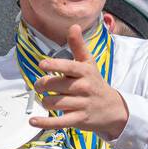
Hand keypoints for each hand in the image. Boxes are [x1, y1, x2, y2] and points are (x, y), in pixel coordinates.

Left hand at [32, 25, 130, 139]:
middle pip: (55, 85)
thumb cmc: (96, 83)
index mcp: (85, 72)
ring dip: (45, 102)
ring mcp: (81, 104)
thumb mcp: (89, 64)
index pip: (69, 67)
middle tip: (39, 85)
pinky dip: (44, 122)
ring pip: (54, 103)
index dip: (54, 65)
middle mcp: (84, 87)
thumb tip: (73, 26)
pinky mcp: (79, 120)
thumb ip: (78, 46)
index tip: (42, 65)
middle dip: (42, 85)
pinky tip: (33, 121)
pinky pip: (58, 122)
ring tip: (46, 99)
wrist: (113, 109)